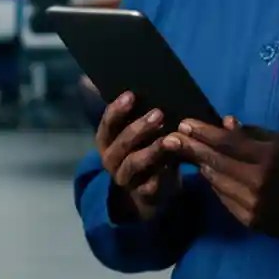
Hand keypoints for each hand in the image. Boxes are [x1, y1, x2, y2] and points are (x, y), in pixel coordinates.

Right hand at [94, 91, 180, 221]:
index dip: (116, 110)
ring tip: (169, 139)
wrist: (151, 191)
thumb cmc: (144, 150)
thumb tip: (141, 85)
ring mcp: (125, 178)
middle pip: (121, 143)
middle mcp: (111, 159)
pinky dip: (161, 174)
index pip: (107, 123)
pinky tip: (172, 165)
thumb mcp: (139, 133)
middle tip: (159, 113)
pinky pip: (150, 184)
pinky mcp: (142, 194)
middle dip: (139, 128)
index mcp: (107, 141)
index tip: (131, 95)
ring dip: (151, 150)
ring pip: (134, 163)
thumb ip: (138, 114)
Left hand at [163, 116, 278, 237]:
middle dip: (190, 148)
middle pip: (216, 162)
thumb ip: (253, 134)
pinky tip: (205, 173)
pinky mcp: (250, 221)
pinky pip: (224, 199)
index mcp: (268, 158)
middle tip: (169, 138)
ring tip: (183, 152)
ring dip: (199, 166)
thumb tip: (225, 122)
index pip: (227, 143)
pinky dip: (214, 184)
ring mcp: (252, 205)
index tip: (184, 123)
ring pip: (216, 182)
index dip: (203, 133)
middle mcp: (257, 182)